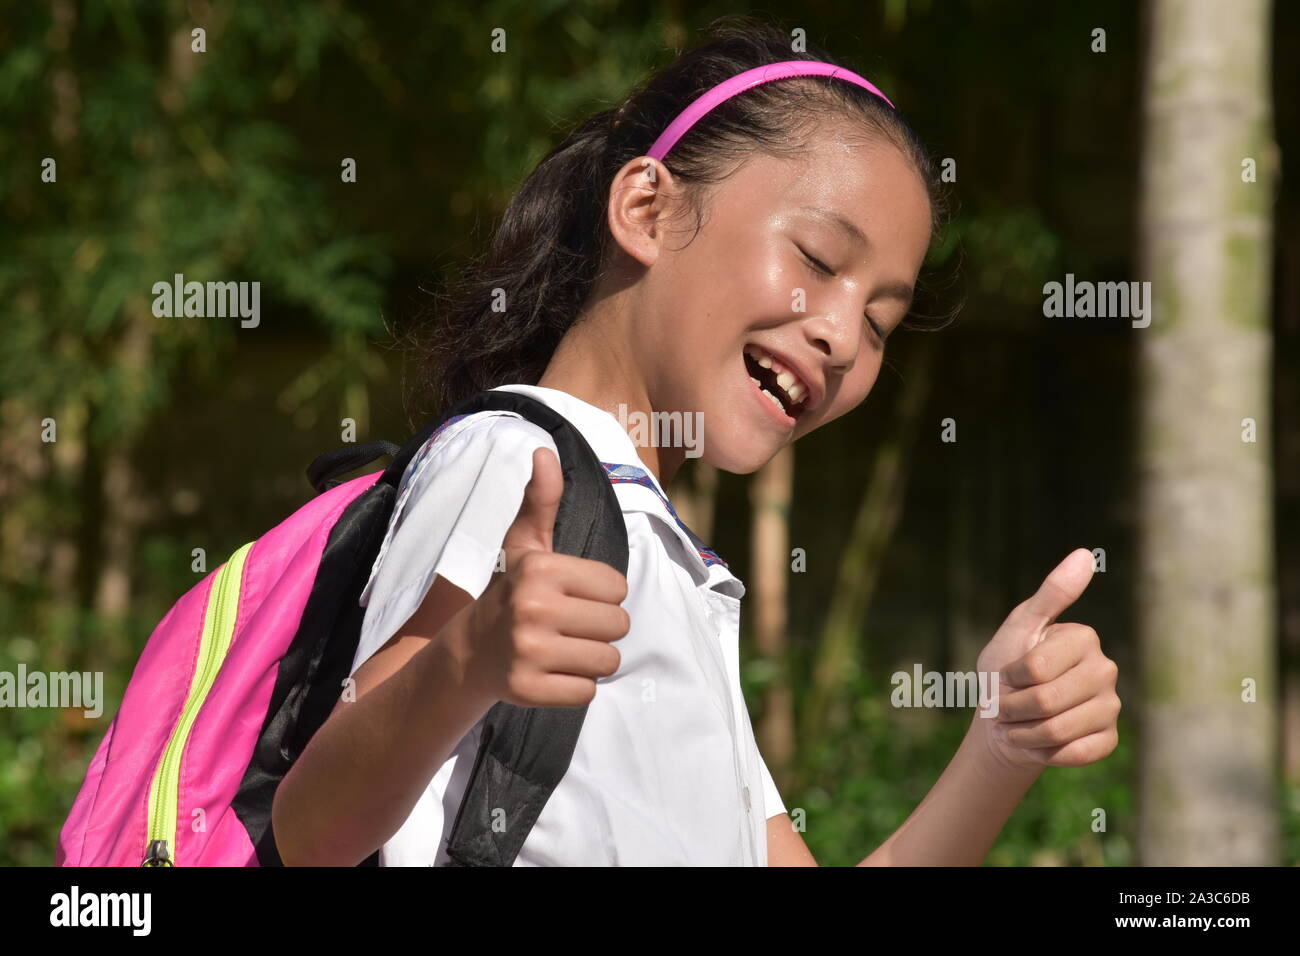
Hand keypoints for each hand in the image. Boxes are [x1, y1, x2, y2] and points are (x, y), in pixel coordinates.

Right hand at [455, 446, 630, 707]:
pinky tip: (552, 673)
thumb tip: (545, 452)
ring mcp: (528, 652)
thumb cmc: (512, 592)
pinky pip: (586, 692)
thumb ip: (541, 501)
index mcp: (541, 570)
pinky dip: (575, 687)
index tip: (572, 596)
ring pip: (607, 661)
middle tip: (568, 626)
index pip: (618, 588)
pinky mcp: (527, 690)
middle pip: (618, 626)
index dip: (602, 595)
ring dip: (591, 659)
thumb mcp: (526, 545)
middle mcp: (533, 608)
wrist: (470, 652)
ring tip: (562, 649)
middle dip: (600, 628)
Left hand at [972, 549, 1120, 771]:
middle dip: (1011, 708)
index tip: (1004, 675)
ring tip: (1017, 723)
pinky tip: (1038, 742)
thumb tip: (1086, 554)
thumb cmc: (1006, 670)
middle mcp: (1106, 669)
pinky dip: (1044, 753)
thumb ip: (1051, 594)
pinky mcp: (1108, 739)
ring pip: (1058, 730)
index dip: (1007, 678)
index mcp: (1084, 637)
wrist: (1006, 721)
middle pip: (1046, 700)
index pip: (1036, 668)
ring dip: (1023, 733)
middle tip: (1004, 705)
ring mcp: (1112, 706)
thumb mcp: (1018, 628)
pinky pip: (1075, 753)